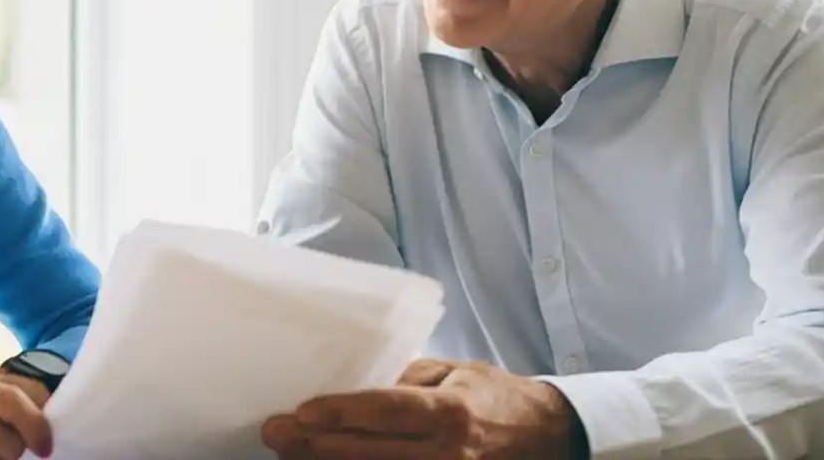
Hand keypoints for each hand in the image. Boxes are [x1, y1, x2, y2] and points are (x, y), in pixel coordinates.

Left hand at [261, 359, 586, 459]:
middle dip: (315, 445)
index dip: (343, 413)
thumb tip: (352, 377)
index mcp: (451, 412)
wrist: (547, 436)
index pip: (388, 411)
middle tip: (275, 433)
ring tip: (290, 452)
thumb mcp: (453, 372)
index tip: (303, 410)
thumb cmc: (493, 396)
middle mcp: (448, 453)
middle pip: (370, 454)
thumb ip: (405, 376)